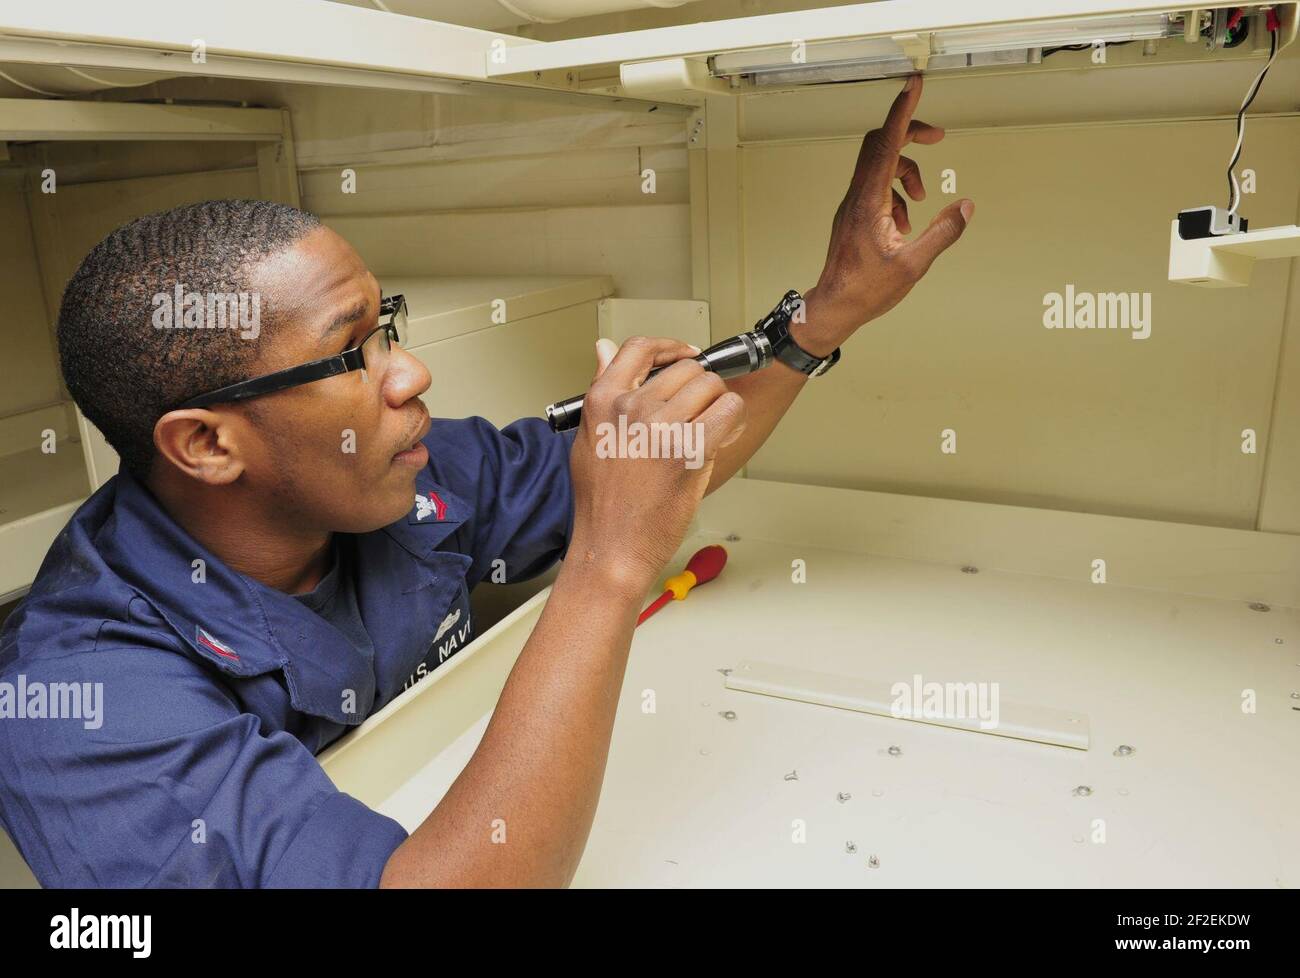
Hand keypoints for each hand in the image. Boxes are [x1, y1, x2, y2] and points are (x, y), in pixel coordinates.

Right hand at [566, 337, 746, 596]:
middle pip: (686, 369)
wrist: (613, 547)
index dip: (669, 347)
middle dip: (700, 389)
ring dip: (718, 405)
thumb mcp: (588, 438)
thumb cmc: (602, 504)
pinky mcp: (689, 449)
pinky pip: (729, 410)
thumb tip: (603, 350)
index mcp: (603, 402)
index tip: (683, 354)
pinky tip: (723, 437)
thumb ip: (603, 392)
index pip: (639, 348)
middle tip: (700, 413)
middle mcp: (631, 409)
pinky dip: (734, 420)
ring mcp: (660, 428)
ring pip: (711, 386)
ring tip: (709, 430)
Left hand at [800, 73, 972, 352]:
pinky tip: (905, 224)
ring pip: (879, 165)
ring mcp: (852, 205)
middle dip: (910, 133)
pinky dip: (896, 193)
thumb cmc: (865, 291)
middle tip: (938, 136)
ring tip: (922, 200)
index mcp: (869, 202)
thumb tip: (965, 206)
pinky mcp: (853, 215)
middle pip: (880, 143)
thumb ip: (942, 233)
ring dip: (907, 172)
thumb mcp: (913, 265)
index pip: (886, 144)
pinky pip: (876, 187)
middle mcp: (857, 197)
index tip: (914, 84)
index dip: (902, 111)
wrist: (833, 307)